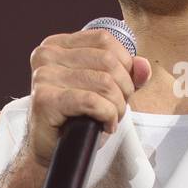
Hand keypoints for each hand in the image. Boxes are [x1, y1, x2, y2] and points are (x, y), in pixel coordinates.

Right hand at [25, 29, 152, 168]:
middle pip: (108, 60)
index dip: (124, 63)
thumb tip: (144, 65)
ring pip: (104, 82)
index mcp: (58, 44)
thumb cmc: (78, 116)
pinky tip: (106, 126)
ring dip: (117, 106)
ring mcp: (44, 76)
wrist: (52, 149)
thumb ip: (127, 73)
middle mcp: (46, 55)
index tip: (122, 86)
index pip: (104, 39)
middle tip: (118, 107)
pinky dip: (108, 115)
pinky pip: (92, 101)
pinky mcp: (45, 100)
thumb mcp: (105, 89)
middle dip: (124, 88)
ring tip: (111, 118)